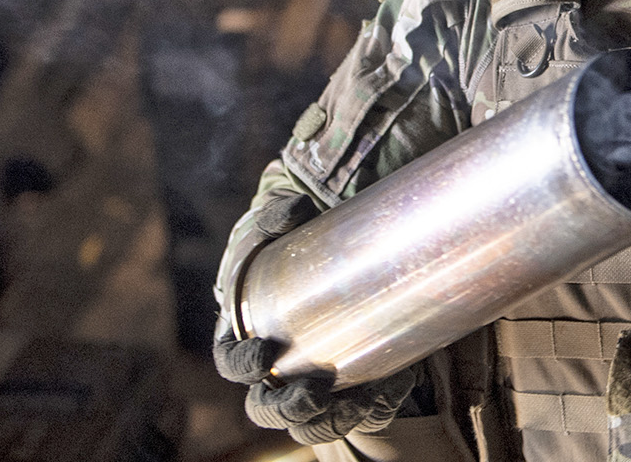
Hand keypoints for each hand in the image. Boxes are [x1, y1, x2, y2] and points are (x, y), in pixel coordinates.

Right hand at [211, 191, 422, 443]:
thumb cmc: (283, 250)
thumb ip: (277, 214)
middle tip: (313, 394)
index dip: (243, 366)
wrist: (318, 260)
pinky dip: (378, 405)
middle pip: (269, 409)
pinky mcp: (347, 387)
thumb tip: (295, 208)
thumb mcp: (274, 228)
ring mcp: (308, 384)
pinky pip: (360, 411)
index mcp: (243, 337)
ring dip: (331, 420)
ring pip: (312, 422)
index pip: (232, 363)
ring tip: (356, 404)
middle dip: (290, 409)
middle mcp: (272, 372)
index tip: (266, 354)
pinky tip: (398, 385)